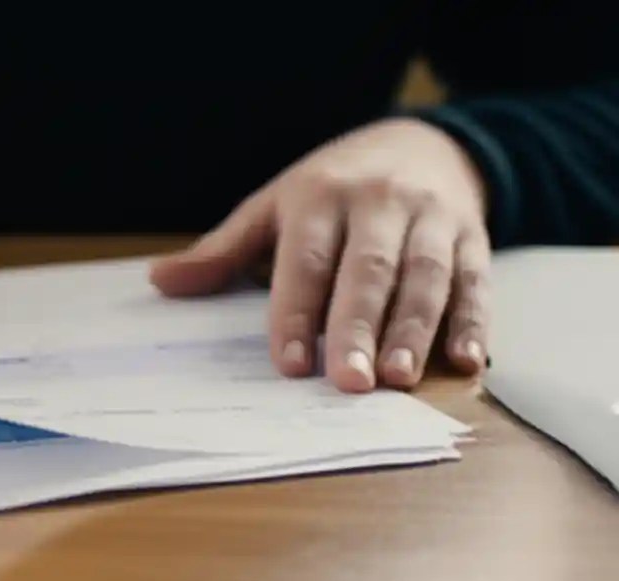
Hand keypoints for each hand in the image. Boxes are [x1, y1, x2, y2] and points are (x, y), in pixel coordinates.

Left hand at [150, 118, 490, 392]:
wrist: (423, 143)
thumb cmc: (332, 188)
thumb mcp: (273, 207)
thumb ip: (223, 251)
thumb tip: (159, 281)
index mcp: (319, 197)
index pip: (306, 260)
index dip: (297, 311)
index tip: (290, 363)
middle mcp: (378, 204)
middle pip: (369, 271)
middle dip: (358, 327)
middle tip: (350, 382)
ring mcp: (431, 219)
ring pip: (425, 277)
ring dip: (414, 331)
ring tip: (400, 379)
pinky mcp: (472, 238)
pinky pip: (477, 281)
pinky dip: (474, 322)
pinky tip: (469, 361)